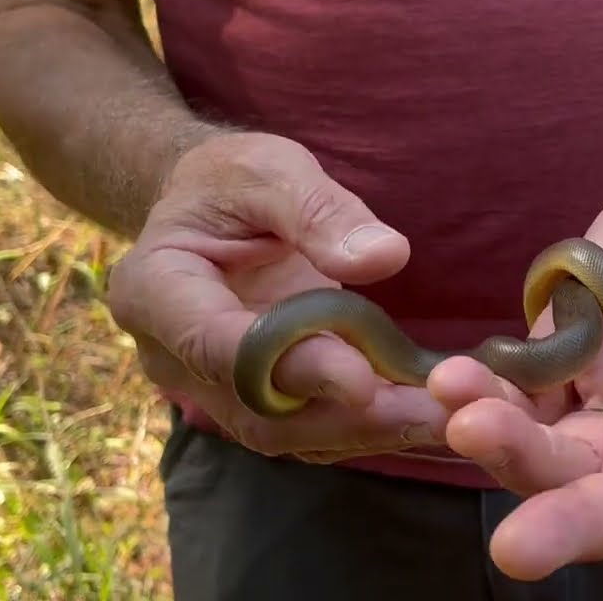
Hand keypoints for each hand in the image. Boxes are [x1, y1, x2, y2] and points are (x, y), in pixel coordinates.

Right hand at [106, 132, 449, 461]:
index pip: (217, 346)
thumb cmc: (232, 183)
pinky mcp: (257, 403)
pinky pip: (312, 430)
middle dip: (346, 418)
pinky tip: (434, 419)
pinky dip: (373, 429)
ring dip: (369, 434)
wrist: (211, 212)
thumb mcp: (269, 169)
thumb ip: (318, 209)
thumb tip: (382, 257)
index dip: (291, 367)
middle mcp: (173, 358)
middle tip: (431, 414)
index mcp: (155, 290)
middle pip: (257, 410)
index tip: (363, 379)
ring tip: (447, 421)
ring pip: (288, 434)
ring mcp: (212, 390)